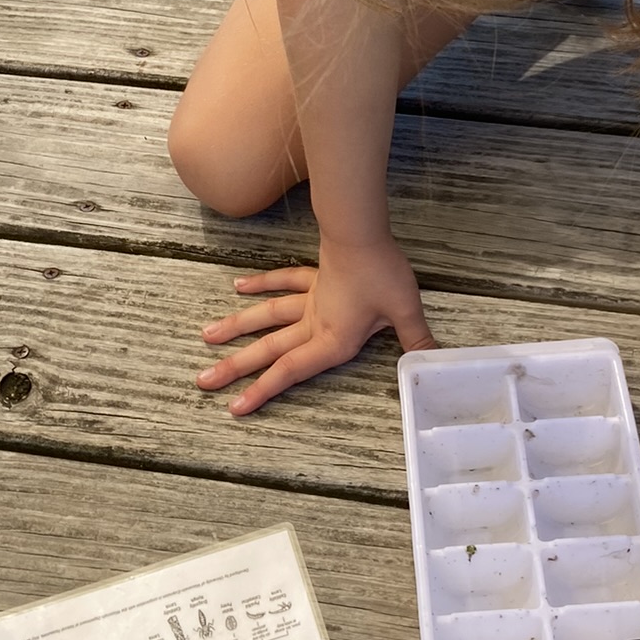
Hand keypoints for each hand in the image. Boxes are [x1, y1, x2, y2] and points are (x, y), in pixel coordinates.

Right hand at [197, 236, 434, 415]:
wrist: (363, 231)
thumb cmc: (382, 272)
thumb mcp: (404, 310)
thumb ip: (417, 340)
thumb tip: (437, 364)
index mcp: (332, 339)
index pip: (290, 372)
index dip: (263, 392)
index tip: (234, 408)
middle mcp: (313, 324)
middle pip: (268, 350)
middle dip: (235, 368)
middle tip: (202, 381)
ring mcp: (309, 300)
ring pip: (265, 318)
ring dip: (236, 328)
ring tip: (206, 337)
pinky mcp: (312, 278)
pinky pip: (281, 284)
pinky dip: (259, 285)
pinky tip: (237, 287)